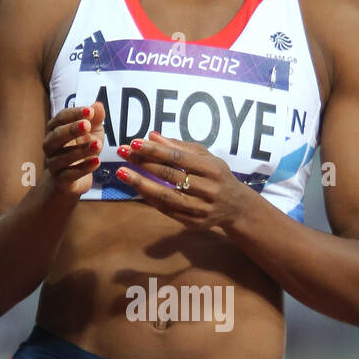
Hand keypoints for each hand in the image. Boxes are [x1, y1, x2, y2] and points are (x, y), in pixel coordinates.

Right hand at [42, 103, 104, 196]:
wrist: (74, 179)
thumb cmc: (81, 149)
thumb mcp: (92, 132)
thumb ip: (95, 119)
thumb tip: (98, 105)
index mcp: (55, 129)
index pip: (61, 118)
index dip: (74, 114)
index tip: (90, 111)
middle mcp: (50, 146)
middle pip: (56, 136)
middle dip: (72, 129)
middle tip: (87, 125)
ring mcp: (53, 164)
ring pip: (63, 157)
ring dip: (81, 150)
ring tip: (98, 145)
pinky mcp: (60, 180)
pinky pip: (70, 174)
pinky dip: (84, 168)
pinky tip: (97, 162)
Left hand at [114, 132, 253, 231]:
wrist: (237, 207)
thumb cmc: (217, 176)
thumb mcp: (205, 157)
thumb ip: (179, 147)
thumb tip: (152, 136)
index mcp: (212, 169)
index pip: (178, 157)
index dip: (155, 150)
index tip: (134, 143)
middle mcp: (208, 189)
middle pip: (170, 175)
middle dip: (143, 163)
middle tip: (122, 153)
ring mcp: (201, 208)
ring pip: (166, 195)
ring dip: (141, 184)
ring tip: (121, 173)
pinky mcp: (194, 222)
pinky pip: (167, 210)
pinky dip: (150, 198)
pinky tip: (136, 188)